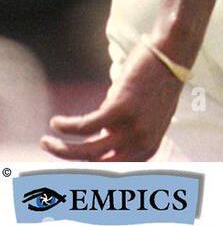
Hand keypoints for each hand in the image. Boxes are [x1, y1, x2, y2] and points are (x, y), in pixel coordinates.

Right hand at [41, 40, 184, 161]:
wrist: (174, 52)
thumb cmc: (158, 81)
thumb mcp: (147, 114)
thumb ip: (128, 130)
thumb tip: (102, 135)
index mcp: (149, 146)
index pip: (114, 171)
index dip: (88, 173)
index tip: (69, 170)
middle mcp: (142, 142)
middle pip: (96, 165)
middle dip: (68, 165)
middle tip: (52, 154)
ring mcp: (133, 127)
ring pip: (86, 151)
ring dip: (60, 149)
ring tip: (46, 141)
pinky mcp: (121, 109)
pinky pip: (85, 126)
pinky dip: (66, 126)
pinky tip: (56, 122)